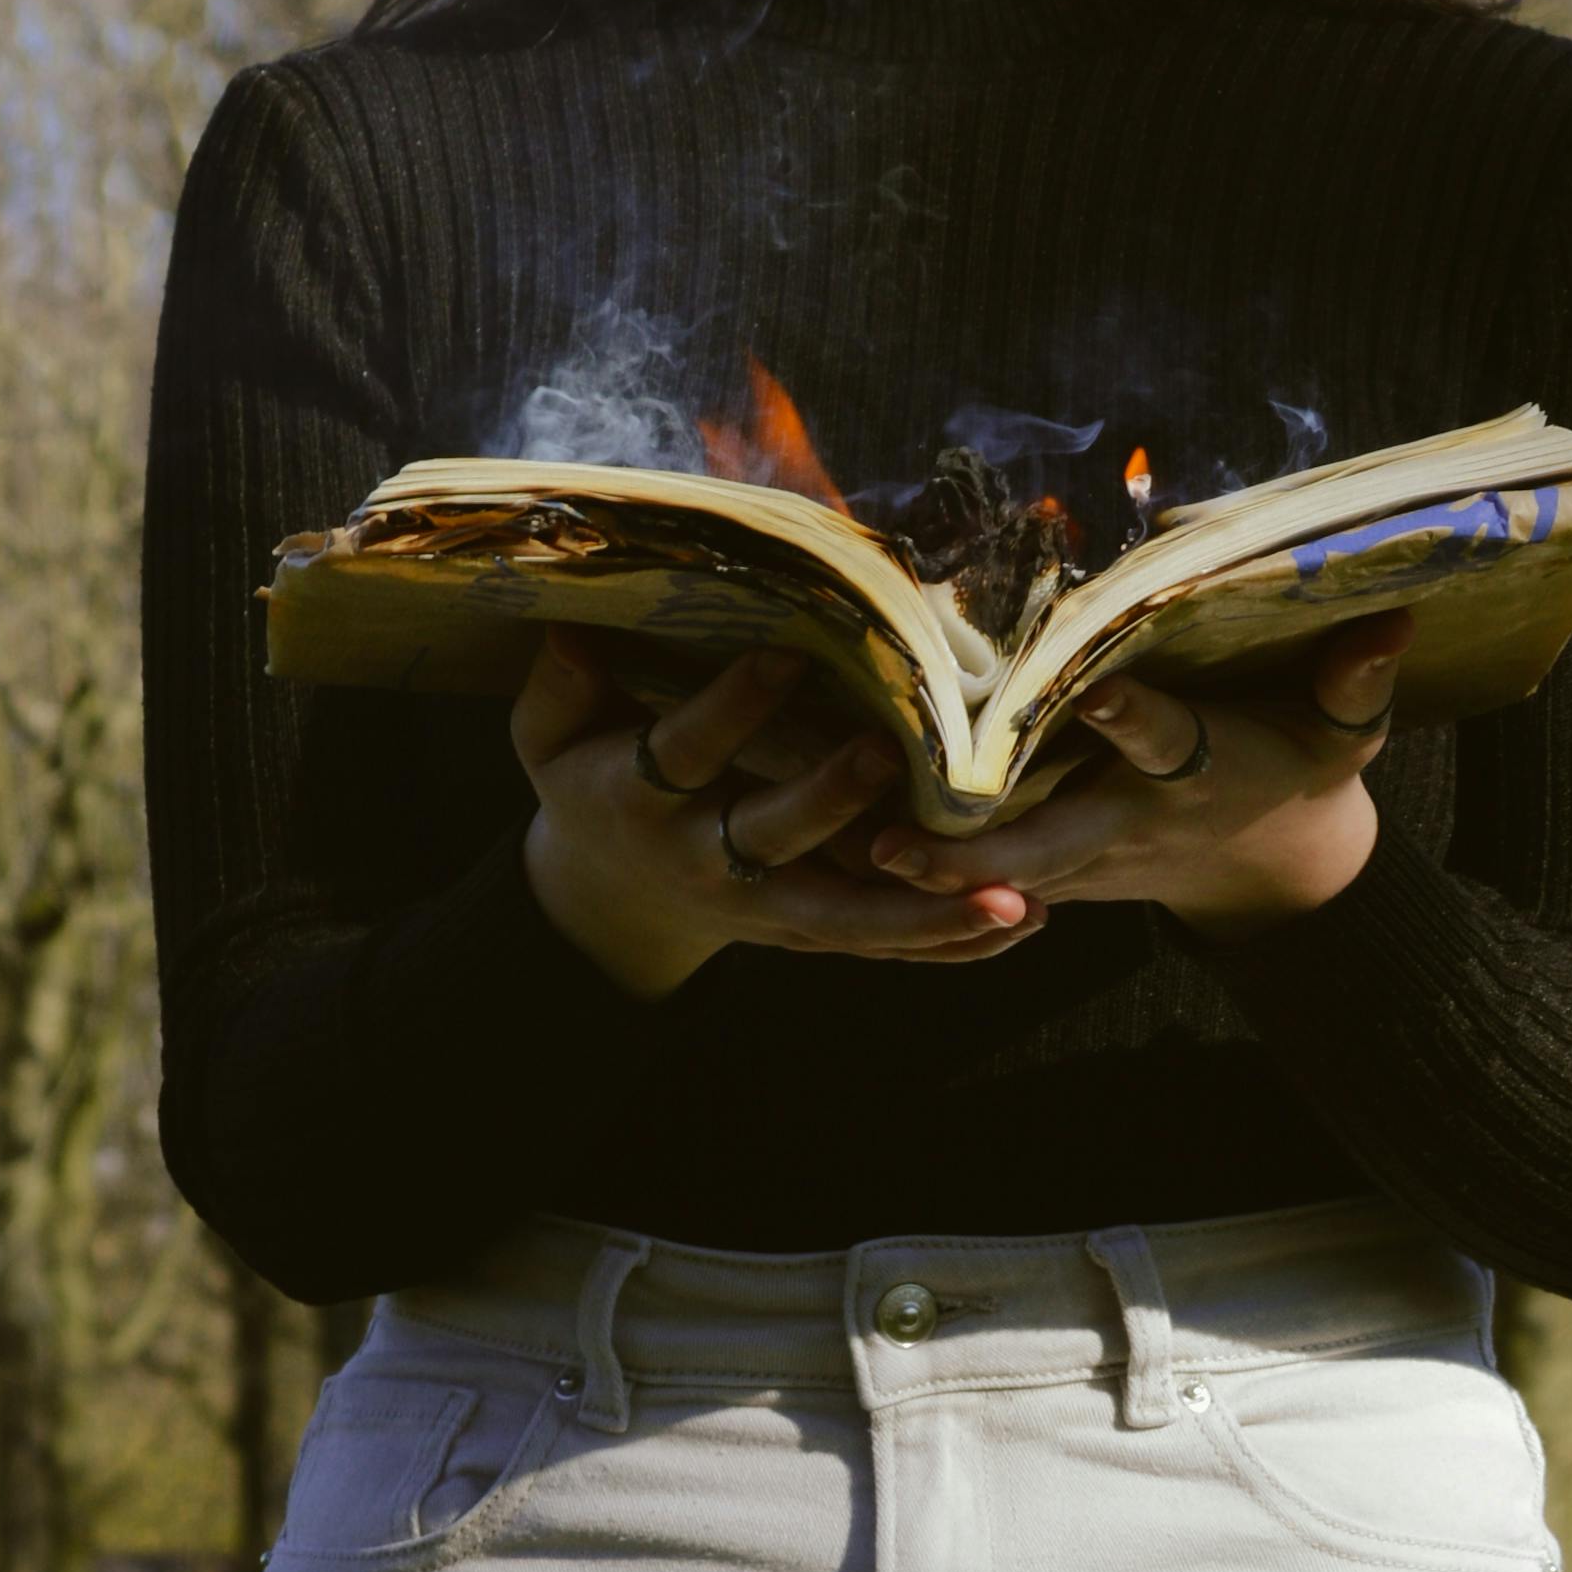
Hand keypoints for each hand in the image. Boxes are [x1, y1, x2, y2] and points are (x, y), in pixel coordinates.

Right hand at [515, 634, 1047, 1000]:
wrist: (611, 897)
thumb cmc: (591, 780)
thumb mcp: (548, 738)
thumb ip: (561, 686)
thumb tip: (571, 624)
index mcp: (644, 800)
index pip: (688, 750)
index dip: (732, 707)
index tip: (786, 654)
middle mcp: (709, 860)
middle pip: (775, 838)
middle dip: (830, 801)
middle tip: (885, 758)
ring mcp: (765, 909)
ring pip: (850, 917)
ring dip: (930, 913)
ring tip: (1011, 899)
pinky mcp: (808, 935)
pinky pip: (883, 948)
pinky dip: (951, 942)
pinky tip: (1024, 921)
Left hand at [866, 611, 1413, 938]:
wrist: (1281, 873)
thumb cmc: (1305, 770)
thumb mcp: (1342, 732)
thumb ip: (1356, 678)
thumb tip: (1393, 613)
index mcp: (1199, 769)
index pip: (1159, 737)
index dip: (1127, 715)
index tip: (1090, 690)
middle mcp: (1133, 818)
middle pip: (1052, 839)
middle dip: (983, 849)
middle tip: (901, 839)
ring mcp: (1095, 856)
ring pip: (1010, 869)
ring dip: (940, 868)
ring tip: (858, 851)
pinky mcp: (1068, 873)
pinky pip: (999, 884)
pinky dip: (938, 880)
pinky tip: (857, 858)